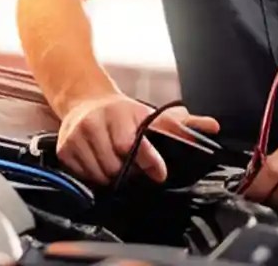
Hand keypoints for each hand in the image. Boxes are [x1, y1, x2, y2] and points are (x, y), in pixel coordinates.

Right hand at [56, 93, 219, 185]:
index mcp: (118, 113)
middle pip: (115, 165)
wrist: (86, 101)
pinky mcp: (64, 148)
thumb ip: (183, 125)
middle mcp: (94, 122)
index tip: (159, 174)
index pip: (132, 145)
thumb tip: (213, 127)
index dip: (148, 162)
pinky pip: (82, 175)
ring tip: (116, 162)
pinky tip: (99, 162)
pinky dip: (93, 176)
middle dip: (127, 170)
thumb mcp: (152, 116)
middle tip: (132, 164)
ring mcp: (77, 135)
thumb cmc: (123, 113)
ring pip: (99, 174)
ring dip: (111, 175)